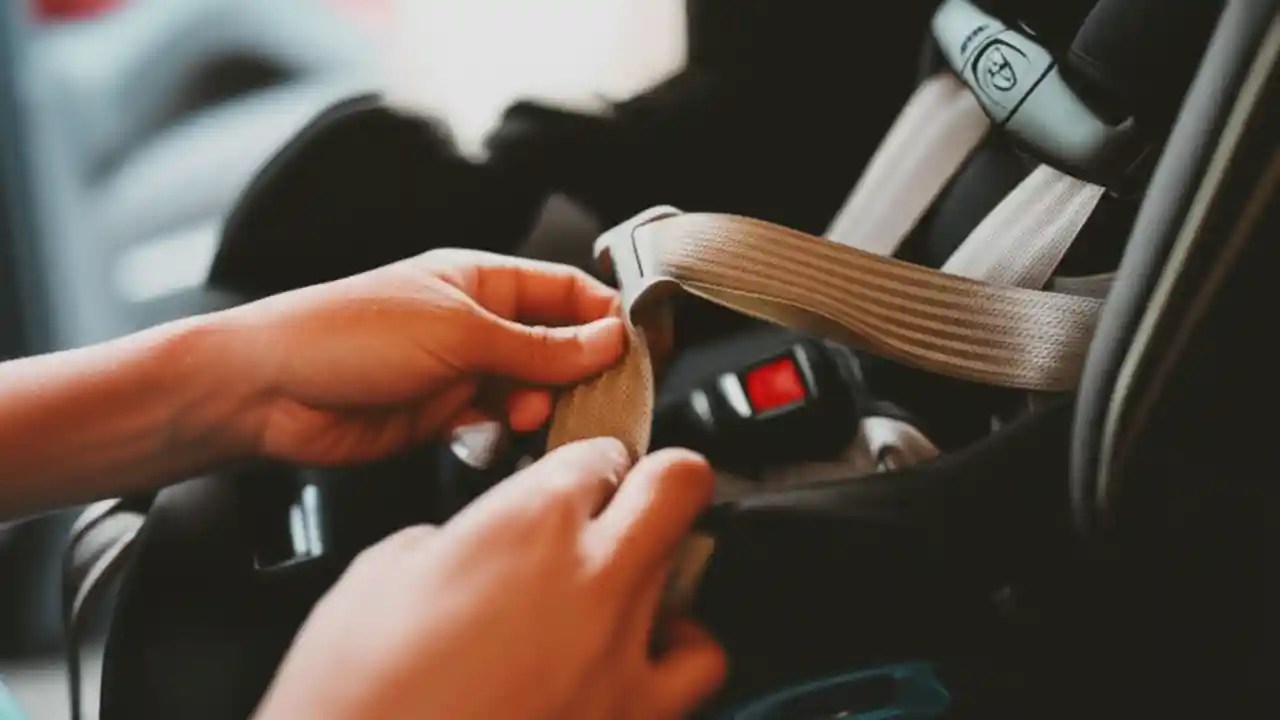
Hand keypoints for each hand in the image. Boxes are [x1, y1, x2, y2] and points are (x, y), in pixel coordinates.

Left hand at [209, 250, 625, 464]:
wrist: (268, 391)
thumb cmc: (345, 334)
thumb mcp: (458, 333)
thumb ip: (539, 346)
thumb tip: (609, 341)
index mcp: (481, 280)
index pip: (567, 292)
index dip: (607, 317)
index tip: (641, 348)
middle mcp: (476, 322)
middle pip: (557, 346)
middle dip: (580, 372)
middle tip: (598, 398)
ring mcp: (460, 370)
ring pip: (531, 391)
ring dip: (542, 408)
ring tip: (531, 418)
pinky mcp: (441, 415)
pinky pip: (497, 425)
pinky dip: (508, 435)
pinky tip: (498, 437)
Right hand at [255, 439, 726, 719]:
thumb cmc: (354, 692)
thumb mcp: (381, 573)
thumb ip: (455, 539)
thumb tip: (476, 545)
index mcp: (527, 522)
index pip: (597, 453)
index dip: (584, 460)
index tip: (578, 474)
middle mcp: (590, 576)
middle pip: (677, 484)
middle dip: (658, 479)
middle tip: (630, 498)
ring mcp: (622, 649)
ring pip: (692, 568)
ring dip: (659, 566)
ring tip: (620, 584)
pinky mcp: (636, 715)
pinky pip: (698, 664)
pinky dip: (679, 649)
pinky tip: (641, 653)